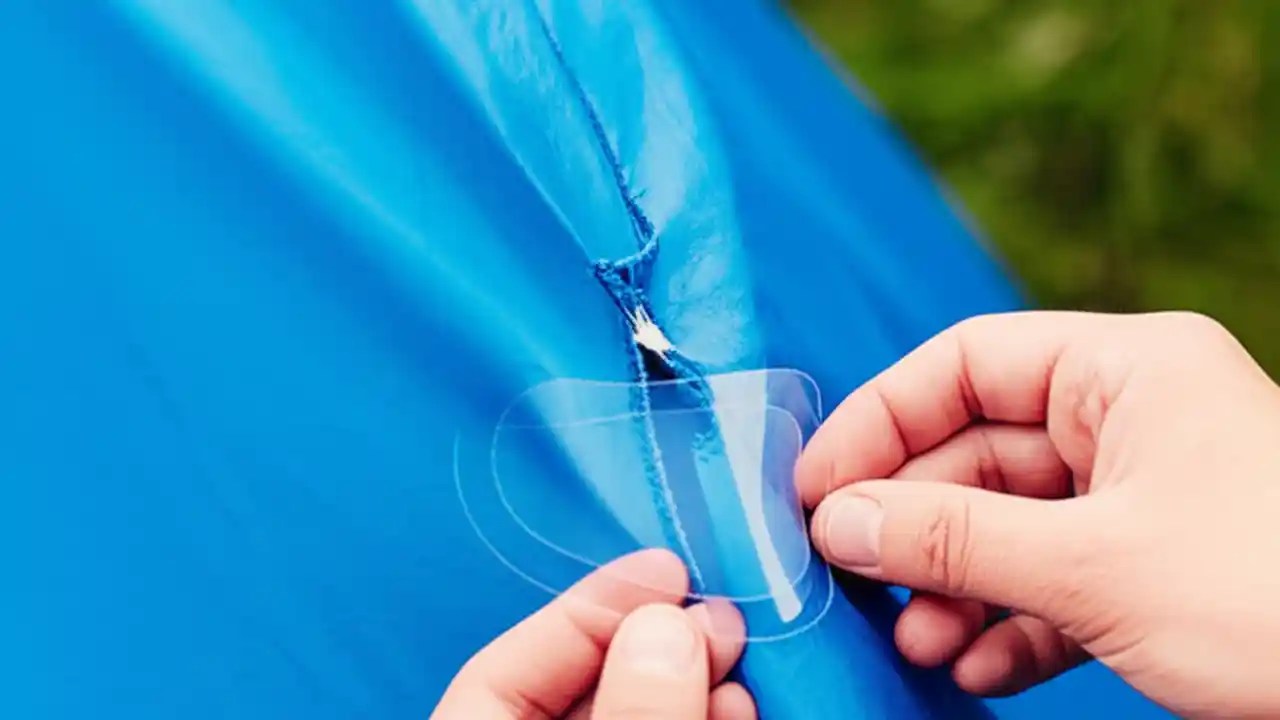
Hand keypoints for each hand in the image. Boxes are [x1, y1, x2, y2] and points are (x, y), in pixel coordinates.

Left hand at [431, 549, 755, 718]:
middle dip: (650, 644)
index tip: (663, 570)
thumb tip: (665, 625)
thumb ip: (633, 717)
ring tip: (736, 652)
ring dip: (685, 683)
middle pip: (577, 690)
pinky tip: (736, 706)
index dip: (580, 615)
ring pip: (631, 719)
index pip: (499, 676)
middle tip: (718, 611)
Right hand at [797, 311, 1279, 718]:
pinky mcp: (1152, 568)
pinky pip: (1052, 580)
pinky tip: (974, 667)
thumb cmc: (1273, 597)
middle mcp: (1129, 421)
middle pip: (977, 454)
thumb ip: (955, 538)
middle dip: (916, 527)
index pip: (968, 364)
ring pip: (1010, 526)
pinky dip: (1007, 622)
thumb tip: (836, 520)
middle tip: (855, 581)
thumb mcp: (1095, 565)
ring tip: (919, 642)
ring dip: (955, 586)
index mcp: (1125, 371)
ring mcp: (1141, 497)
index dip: (881, 420)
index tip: (816, 485)